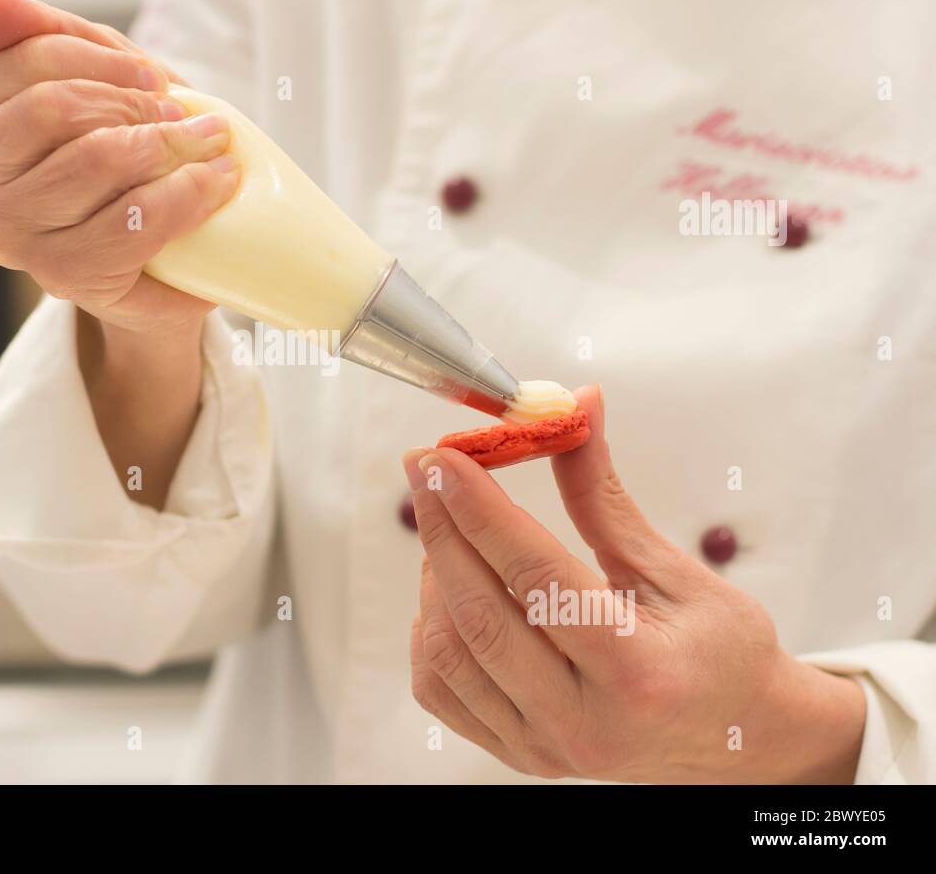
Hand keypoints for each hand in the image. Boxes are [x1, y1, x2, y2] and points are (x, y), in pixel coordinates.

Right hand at [0, 0, 239, 337]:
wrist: (147, 263)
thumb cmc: (106, 156)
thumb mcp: (77, 79)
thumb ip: (31, 30)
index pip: (18, 63)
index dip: (96, 59)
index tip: (149, 74)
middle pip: (51, 109)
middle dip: (130, 100)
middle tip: (181, 108)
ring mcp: (9, 238)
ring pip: (95, 159)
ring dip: (169, 142)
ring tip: (209, 139)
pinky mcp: (63, 277)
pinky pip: (134, 218)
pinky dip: (189, 191)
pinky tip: (217, 180)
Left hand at [403, 385, 865, 782]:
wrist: (738, 741)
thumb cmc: (722, 652)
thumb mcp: (678, 570)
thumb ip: (604, 496)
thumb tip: (573, 406)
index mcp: (638, 670)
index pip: (536, 577)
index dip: (481, 510)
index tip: (444, 458)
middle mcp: (585, 722)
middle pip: (480, 616)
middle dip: (441, 530)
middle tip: (425, 471)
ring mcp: (545, 748)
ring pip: (448, 654)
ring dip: (435, 578)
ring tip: (452, 531)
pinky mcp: (518, 756)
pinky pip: (441, 691)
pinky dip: (430, 632)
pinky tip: (449, 592)